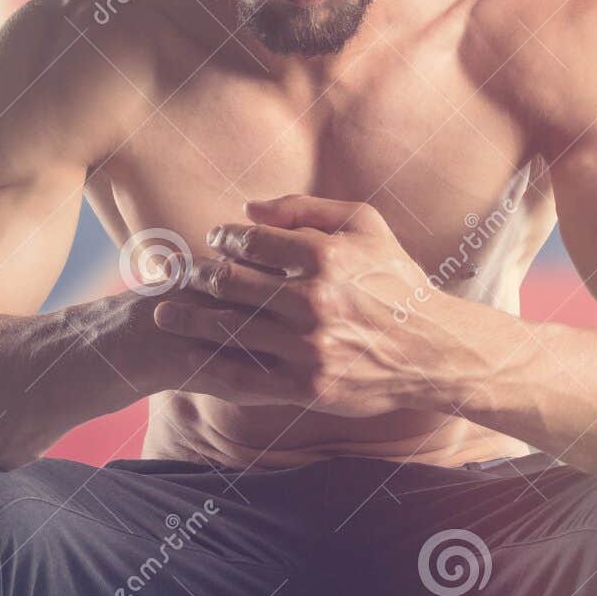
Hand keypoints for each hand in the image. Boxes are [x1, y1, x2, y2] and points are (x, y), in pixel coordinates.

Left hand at [152, 195, 472, 415]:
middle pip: (230, 284)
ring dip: (189, 321)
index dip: (223, 238)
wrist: (432, 351)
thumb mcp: (365, 225)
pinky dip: (212, 366)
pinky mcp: (306, 387)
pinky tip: (191, 357)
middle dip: (194, 277)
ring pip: (229, 330)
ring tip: (164, 314)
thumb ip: (305, 208)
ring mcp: (308, 348)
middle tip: (175, 273)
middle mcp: (313, 301)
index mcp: (325, 257)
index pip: (250, 241)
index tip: (213, 240)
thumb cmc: (397, 281)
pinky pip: (245, 376)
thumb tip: (246, 208)